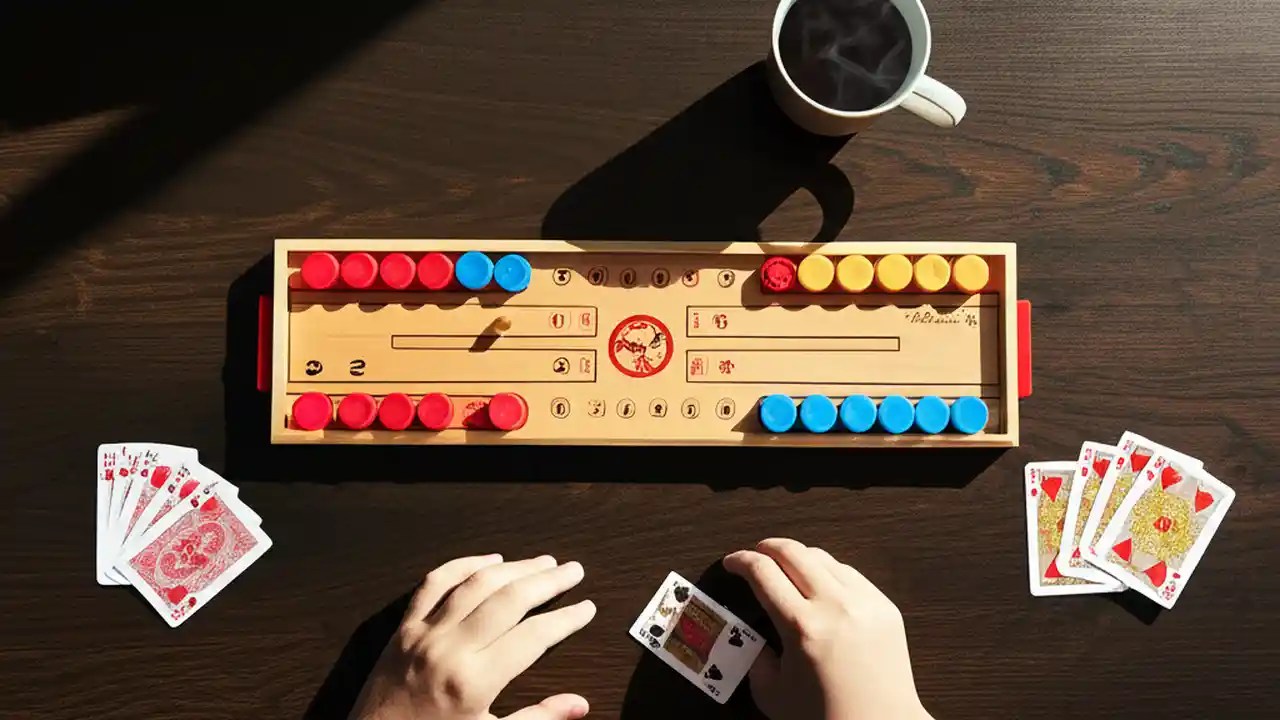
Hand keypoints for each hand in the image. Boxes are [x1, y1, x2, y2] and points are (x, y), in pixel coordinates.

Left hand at [351, 554, 596, 719]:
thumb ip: (536, 719)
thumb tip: (580, 705)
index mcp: (474, 681)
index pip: (534, 637)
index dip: (565, 619)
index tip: (587, 607)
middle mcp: (450, 649)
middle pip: (509, 600)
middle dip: (547, 581)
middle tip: (573, 569)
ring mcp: (424, 633)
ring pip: (476, 584)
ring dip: (513, 568)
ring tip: (542, 562)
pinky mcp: (403, 628)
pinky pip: (434, 583)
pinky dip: (463, 565)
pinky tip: (489, 560)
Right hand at [723, 539, 931, 719]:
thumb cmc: (825, 717)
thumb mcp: (772, 693)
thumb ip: (754, 654)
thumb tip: (750, 630)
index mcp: (802, 627)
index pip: (762, 572)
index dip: (741, 560)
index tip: (732, 562)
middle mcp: (834, 606)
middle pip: (793, 552)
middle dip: (767, 547)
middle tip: (755, 555)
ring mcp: (865, 602)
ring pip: (824, 558)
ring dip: (799, 557)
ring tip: (787, 569)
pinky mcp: (885, 606)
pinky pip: (851, 575)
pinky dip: (828, 573)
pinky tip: (820, 586)